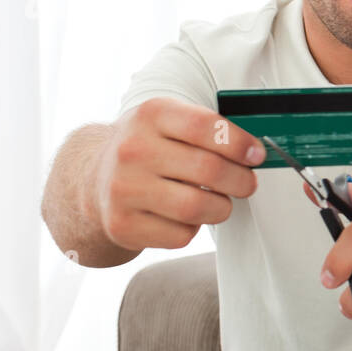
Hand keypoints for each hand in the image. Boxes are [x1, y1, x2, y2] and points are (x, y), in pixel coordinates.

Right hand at [91, 97, 262, 251]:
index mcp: (151, 115)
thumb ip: (211, 131)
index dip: (240, 144)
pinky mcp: (123, 225)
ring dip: (221, 208)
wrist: (94, 180)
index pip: (206, 126)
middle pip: (209, 169)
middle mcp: (133, 149)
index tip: (256, 155)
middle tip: (247, 183)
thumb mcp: (170, 123)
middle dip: (241, 180)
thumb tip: (257, 153)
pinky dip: (193, 228)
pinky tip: (184, 216)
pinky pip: (180, 235)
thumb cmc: (149, 150)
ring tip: (219, 202)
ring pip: (197, 207)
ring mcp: (124, 189)